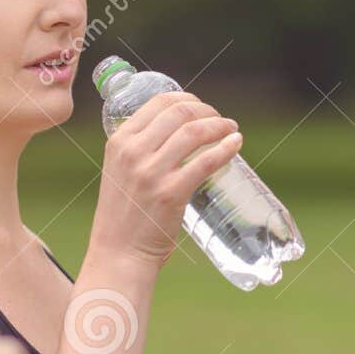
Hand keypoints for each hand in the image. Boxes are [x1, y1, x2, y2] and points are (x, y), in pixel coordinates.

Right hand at [87, 91, 242, 270]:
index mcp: (119, 141)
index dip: (187, 98)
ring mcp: (151, 172)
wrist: (119, 254)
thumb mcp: (120, 172)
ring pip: (194, 132)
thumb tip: (177, 133)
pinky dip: (225, 148)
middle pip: (179, 112)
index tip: (202, 107)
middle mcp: (132, 152)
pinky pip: (205, 161)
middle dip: (207, 110)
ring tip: (231, 130)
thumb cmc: (124, 216)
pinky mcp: (170, 193)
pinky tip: (236, 144)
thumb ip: (140, 151)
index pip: (158, 102)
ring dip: (219, 125)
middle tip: (221, 121)